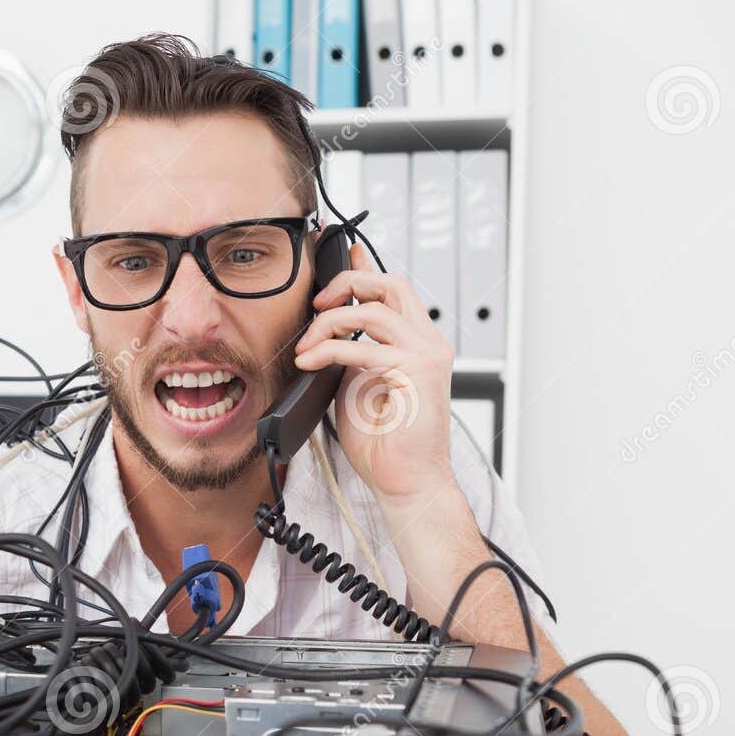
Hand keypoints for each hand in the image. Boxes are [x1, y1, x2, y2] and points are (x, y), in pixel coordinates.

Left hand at [293, 243, 456, 506]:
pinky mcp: (416, 372)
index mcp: (418, 342)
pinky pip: (364, 346)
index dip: (364, 266)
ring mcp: (426, 355)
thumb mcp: (356, 384)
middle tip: (316, 305)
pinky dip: (329, 349)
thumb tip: (326, 331)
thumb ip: (348, 352)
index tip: (339, 252)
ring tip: (306, 347)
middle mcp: (428, 342)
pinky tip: (310, 361)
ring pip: (372, 310)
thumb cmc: (386, 444)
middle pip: (389, 284)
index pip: (393, 290)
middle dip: (346, 284)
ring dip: (329, 323)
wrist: (405, 482)